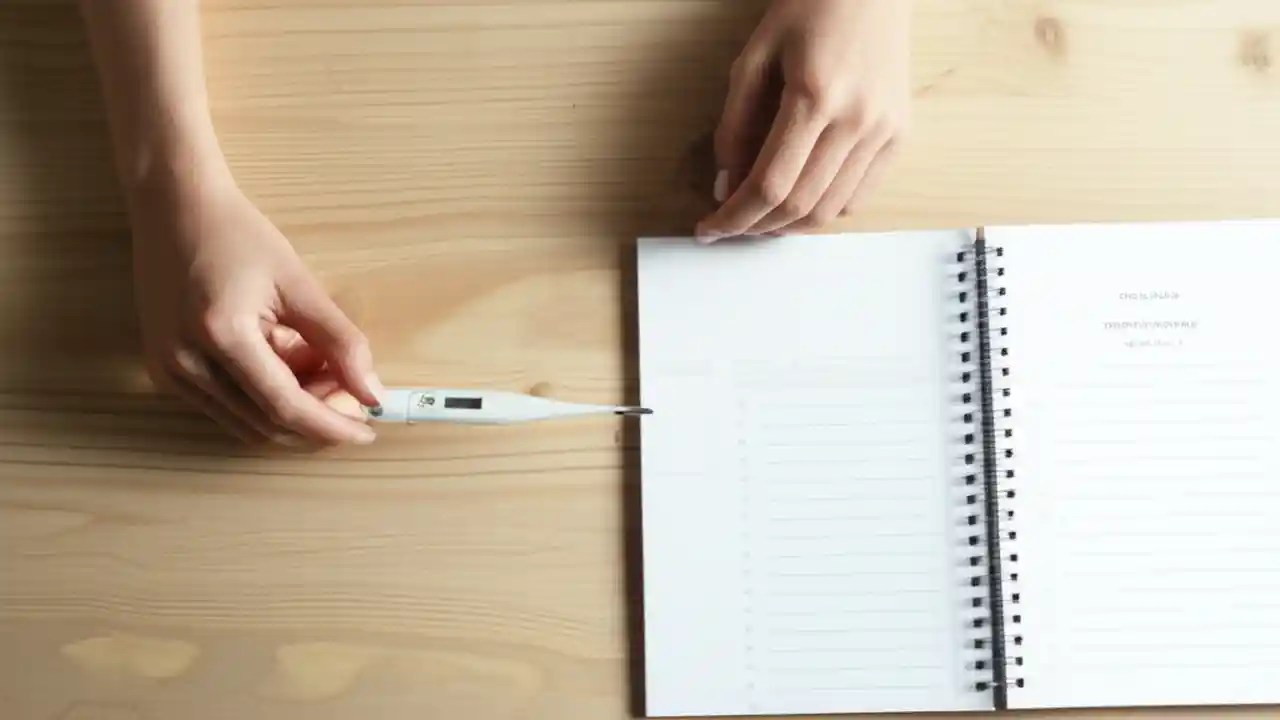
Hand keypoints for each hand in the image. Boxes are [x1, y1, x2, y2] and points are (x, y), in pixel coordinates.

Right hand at [129, 172, 382, 445]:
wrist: (174, 207)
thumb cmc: (237, 235)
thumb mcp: (298, 283)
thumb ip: (339, 340)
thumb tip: (372, 393)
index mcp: (221, 335)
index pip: (285, 407)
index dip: (331, 427)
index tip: (368, 431)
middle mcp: (185, 363)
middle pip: (266, 424)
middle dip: (316, 421)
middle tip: (354, 399)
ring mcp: (168, 372)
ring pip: (246, 422)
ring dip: (293, 412)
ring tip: (325, 374)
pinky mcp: (164, 372)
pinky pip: (226, 406)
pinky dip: (265, 399)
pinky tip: (291, 366)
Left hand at [698, 0, 910, 240]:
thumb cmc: (809, 11)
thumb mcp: (755, 56)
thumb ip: (735, 122)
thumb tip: (726, 184)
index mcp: (814, 95)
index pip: (769, 184)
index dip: (733, 216)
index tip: (709, 229)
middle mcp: (855, 119)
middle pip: (798, 205)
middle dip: (755, 227)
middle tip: (730, 227)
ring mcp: (883, 131)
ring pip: (830, 210)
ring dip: (788, 226)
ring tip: (760, 218)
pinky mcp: (900, 136)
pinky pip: (859, 197)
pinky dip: (823, 211)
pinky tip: (799, 201)